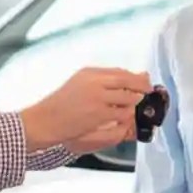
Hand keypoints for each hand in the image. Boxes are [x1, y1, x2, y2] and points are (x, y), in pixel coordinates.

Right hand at [20, 67, 150, 151]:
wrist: (45, 120)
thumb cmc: (61, 105)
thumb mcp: (79, 84)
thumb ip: (100, 81)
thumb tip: (124, 78)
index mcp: (90, 73)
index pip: (119, 72)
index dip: (134, 77)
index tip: (143, 80)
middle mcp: (95, 82)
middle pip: (127, 80)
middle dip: (141, 85)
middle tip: (148, 90)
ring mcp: (98, 98)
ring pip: (128, 97)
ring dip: (134, 102)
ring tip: (134, 104)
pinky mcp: (100, 113)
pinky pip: (122, 113)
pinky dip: (127, 114)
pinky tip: (125, 116)